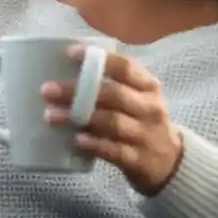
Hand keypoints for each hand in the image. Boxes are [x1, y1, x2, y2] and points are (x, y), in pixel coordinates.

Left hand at [42, 46, 182, 195]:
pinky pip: (114, 150)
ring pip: (111, 122)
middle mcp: (150, 108)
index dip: (98, 59)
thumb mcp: (138, 99)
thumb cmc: (141, 123)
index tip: (69, 54)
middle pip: (113, 94)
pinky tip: (75, 140)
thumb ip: (112, 85)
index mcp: (148, 87)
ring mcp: (146, 135)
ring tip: (50, 116)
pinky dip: (94, 144)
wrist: (170, 164)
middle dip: (77, 91)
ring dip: (78, 118)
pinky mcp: (138, 160)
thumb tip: (63, 72)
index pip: (125, 67)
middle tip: (47, 90)